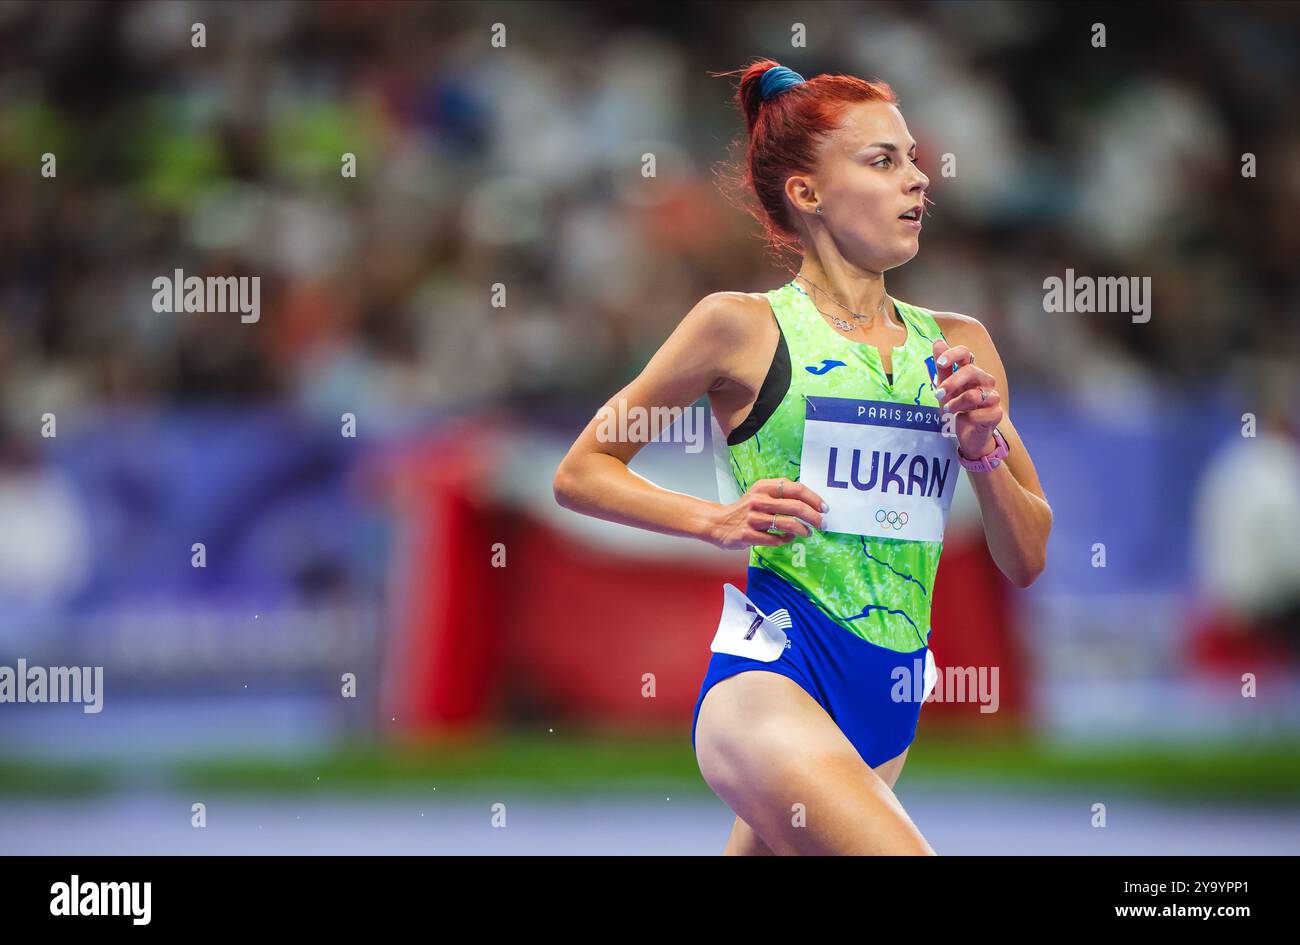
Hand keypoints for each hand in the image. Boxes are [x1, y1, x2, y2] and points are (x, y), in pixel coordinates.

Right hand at [708, 477, 826, 549]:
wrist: (717, 523)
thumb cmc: (744, 509)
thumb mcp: (759, 493)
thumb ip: (780, 493)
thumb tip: (810, 501)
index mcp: (763, 487)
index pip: (796, 488)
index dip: (814, 498)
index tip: (824, 508)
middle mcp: (758, 500)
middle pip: (796, 507)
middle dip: (814, 517)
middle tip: (822, 524)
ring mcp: (753, 518)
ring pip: (788, 524)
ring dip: (803, 530)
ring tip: (808, 533)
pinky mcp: (748, 535)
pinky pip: (775, 539)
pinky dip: (786, 540)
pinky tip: (788, 539)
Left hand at [932, 338, 1002, 458]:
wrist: (968, 434)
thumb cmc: (957, 407)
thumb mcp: (945, 387)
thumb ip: (942, 367)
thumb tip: (937, 341)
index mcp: (971, 371)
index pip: (966, 353)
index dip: (953, 354)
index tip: (940, 362)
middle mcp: (984, 380)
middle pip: (971, 371)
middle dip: (951, 383)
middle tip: (938, 395)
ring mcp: (992, 396)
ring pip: (973, 395)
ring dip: (955, 404)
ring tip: (949, 410)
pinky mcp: (996, 413)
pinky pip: (979, 414)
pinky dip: (966, 418)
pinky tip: (965, 420)